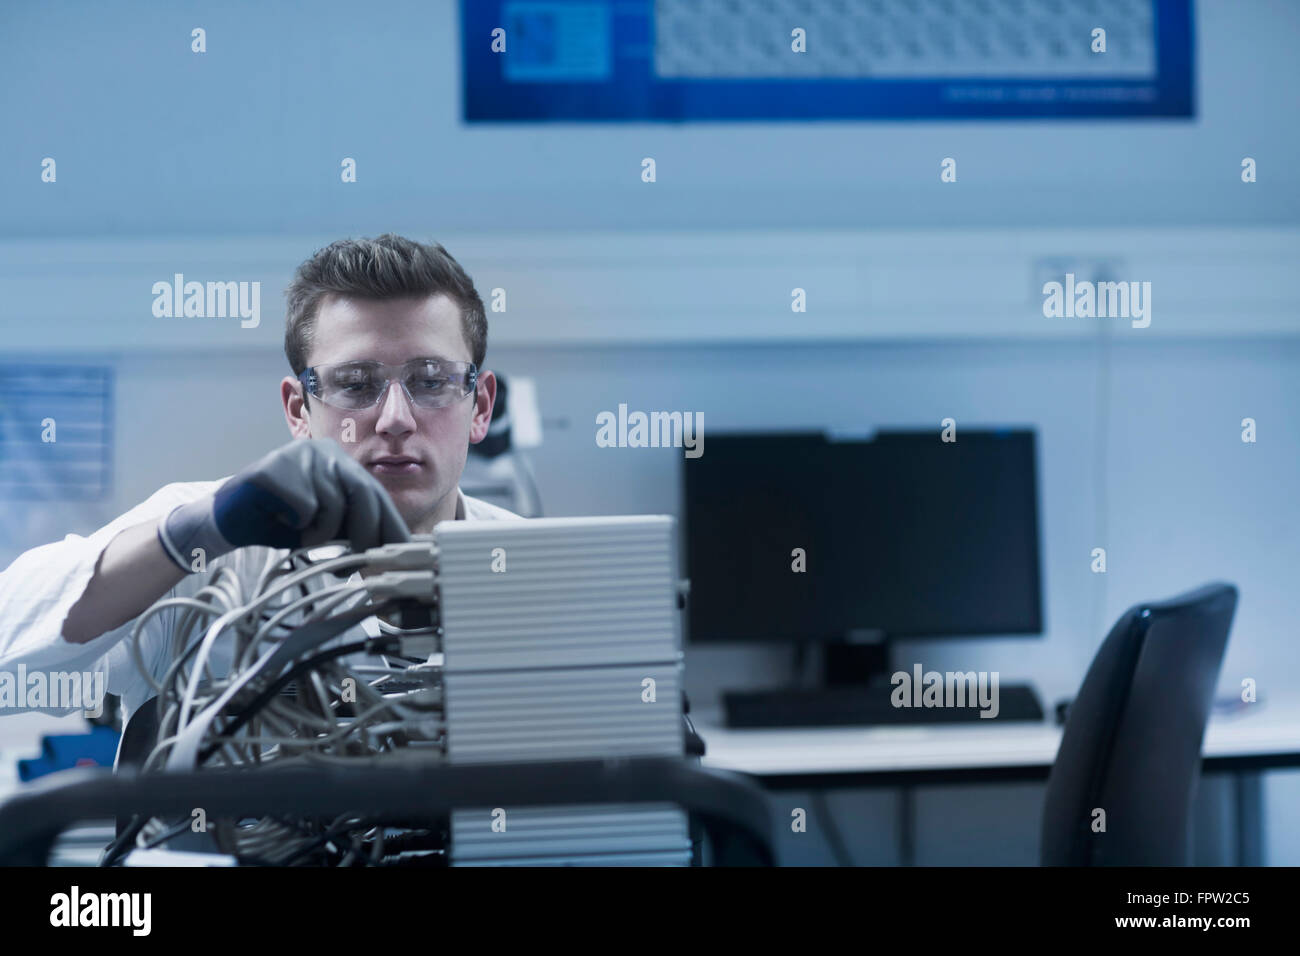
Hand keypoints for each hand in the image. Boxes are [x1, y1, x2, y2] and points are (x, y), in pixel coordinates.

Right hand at [158, 438, 410, 570]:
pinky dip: (297, 523)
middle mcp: (325, 451)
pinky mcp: (276, 465)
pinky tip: (280, 519)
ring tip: (300, 533)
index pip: (377, 495)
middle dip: (365, 535)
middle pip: (364, 494)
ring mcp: (300, 454)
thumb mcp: (327, 526)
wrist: (228, 521)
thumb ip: (355, 528)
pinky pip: (305, 505)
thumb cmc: (280, 523)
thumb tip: (393, 550)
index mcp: (341, 463)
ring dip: (320, 533)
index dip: (391, 525)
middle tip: (355, 566)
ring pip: (334, 504)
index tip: (404, 554)